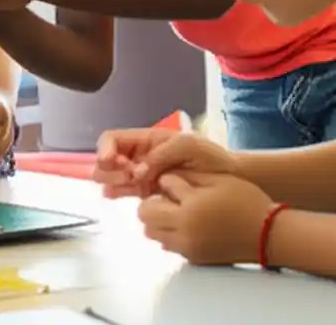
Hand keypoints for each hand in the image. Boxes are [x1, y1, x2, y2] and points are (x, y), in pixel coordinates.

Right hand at [94, 130, 237, 198]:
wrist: (231, 182)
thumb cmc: (213, 158)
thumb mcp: (190, 146)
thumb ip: (162, 154)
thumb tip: (137, 171)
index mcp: (149, 140)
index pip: (114, 139)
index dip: (105, 149)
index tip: (109, 162)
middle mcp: (142, 155)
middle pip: (109, 158)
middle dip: (107, 168)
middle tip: (122, 178)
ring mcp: (143, 174)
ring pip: (114, 175)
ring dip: (110, 181)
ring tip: (117, 190)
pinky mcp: (149, 191)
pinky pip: (126, 190)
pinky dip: (116, 192)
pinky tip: (112, 196)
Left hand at [138, 172, 273, 264]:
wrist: (269, 234)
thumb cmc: (246, 202)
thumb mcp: (217, 180)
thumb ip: (186, 177)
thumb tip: (162, 180)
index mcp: (188, 210)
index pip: (156, 193)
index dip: (163, 184)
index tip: (173, 181)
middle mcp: (183, 232)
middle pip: (145, 218)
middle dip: (152, 205)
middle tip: (169, 198)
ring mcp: (188, 248)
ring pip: (153, 234)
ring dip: (159, 221)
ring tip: (179, 211)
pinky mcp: (194, 258)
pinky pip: (169, 245)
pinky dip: (171, 234)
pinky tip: (191, 225)